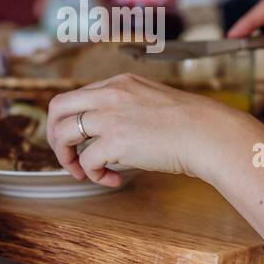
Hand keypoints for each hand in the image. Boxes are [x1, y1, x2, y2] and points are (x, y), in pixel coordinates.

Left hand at [46, 73, 250, 186]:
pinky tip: (113, 180)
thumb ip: (128, 108)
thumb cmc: (191, 124)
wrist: (209, 134)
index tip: (79, 139)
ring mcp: (110, 116)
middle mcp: (109, 94)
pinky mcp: (115, 141)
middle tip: (66, 154)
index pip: (77, 96)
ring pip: (64, 133)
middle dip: (54, 134)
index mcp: (119, 83)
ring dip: (66, 157)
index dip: (72, 120)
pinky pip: (86, 160)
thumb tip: (112, 134)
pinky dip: (94, 175)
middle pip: (57, 107)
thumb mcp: (153, 101)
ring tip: (82, 171)